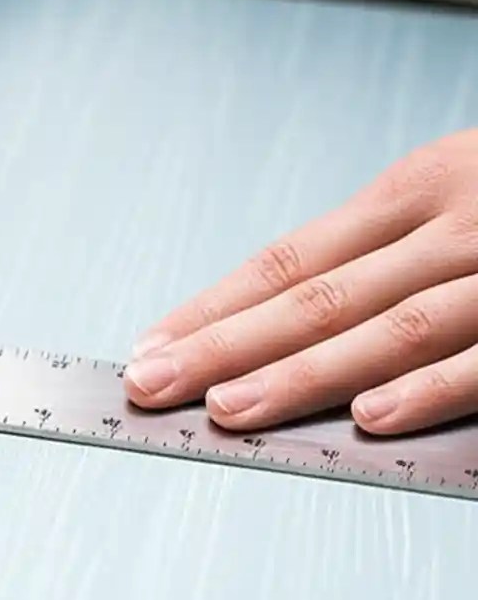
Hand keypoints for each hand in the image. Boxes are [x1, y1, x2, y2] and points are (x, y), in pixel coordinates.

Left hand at [124, 129, 477, 435]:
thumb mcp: (464, 182)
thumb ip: (390, 241)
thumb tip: (292, 301)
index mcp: (416, 189)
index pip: (291, 260)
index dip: (215, 307)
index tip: (153, 344)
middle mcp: (449, 227)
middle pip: (317, 297)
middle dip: (224, 346)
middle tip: (153, 382)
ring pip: (390, 327)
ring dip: (301, 373)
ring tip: (228, 407)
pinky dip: (427, 388)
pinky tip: (368, 417)